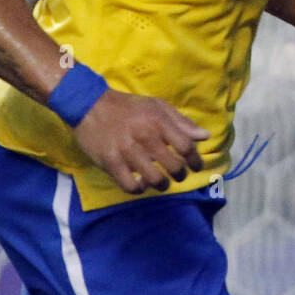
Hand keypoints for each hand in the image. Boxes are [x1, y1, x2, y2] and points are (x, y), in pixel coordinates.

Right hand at [74, 89, 209, 194]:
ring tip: (161, 182)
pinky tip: (141, 184)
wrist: (90, 105)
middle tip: (178, 175)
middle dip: (180, 175)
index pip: (186, 147)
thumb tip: (205, 137)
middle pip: (174, 166)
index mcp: (159, 122)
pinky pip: (130, 186)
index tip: (196, 166)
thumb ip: (181, 122)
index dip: (195, 160)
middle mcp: (145, 137)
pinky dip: (139, 189)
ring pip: (154, 180)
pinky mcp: (110, 163)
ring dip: (162, 185)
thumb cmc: (129, 107)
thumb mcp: (158, 106)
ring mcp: (126, 152)